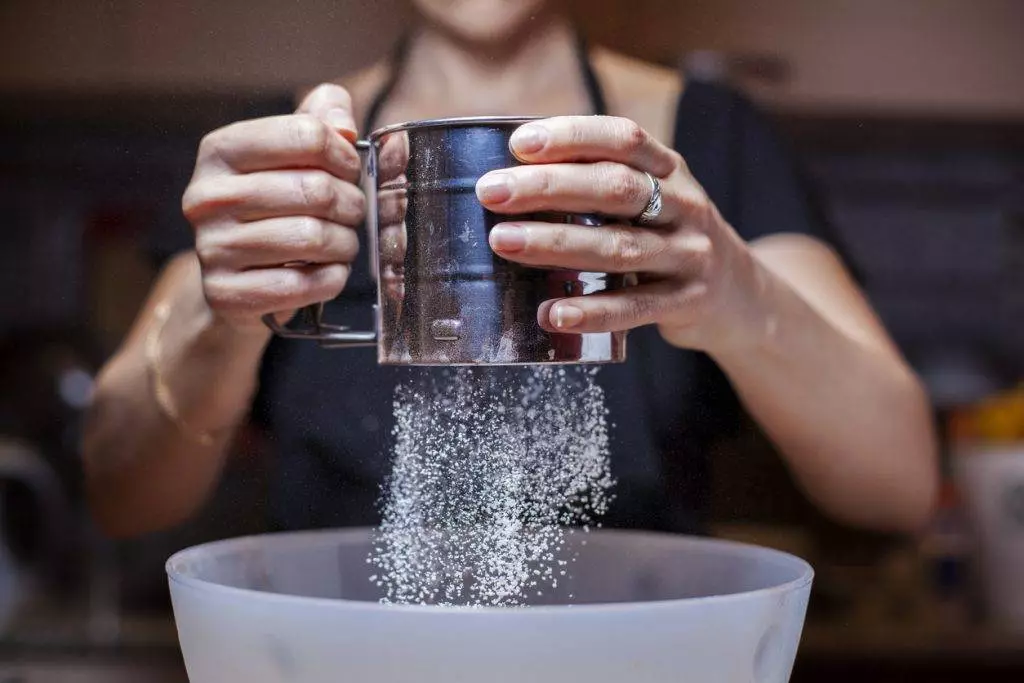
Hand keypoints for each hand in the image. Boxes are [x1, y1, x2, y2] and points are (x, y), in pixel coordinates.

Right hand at [181, 84, 364, 331]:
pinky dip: (332, 279)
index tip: (350, 171)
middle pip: (316, 189)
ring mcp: (211, 247)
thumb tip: (344, 123)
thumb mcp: (294, 153)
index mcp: (221, 150)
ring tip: (341, 243)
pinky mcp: (225, 293)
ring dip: (345, 244)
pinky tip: (328, 272)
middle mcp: (206, 197)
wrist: (241, 277)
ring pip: (313, 238)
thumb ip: (323, 118)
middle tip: (352, 214)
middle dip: (351, 205)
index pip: (307, 134)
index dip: (345, 155)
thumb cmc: (277, 206)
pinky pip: (302, 284)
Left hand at [476, 116, 765, 352]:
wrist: (742, 297)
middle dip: (548, 188)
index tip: (519, 144)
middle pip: (615, 189)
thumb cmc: (670, 239)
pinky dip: (591, 311)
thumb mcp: (651, 199)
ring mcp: (689, 256)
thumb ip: (599, 184)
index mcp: (670, 170)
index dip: (572, 135)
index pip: (624, 138)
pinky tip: (551, 313)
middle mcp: (685, 206)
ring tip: (502, 242)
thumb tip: (511, 174)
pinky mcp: (687, 303)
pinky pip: (634, 308)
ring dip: (554, 244)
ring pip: (618, 247)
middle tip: (492, 192)